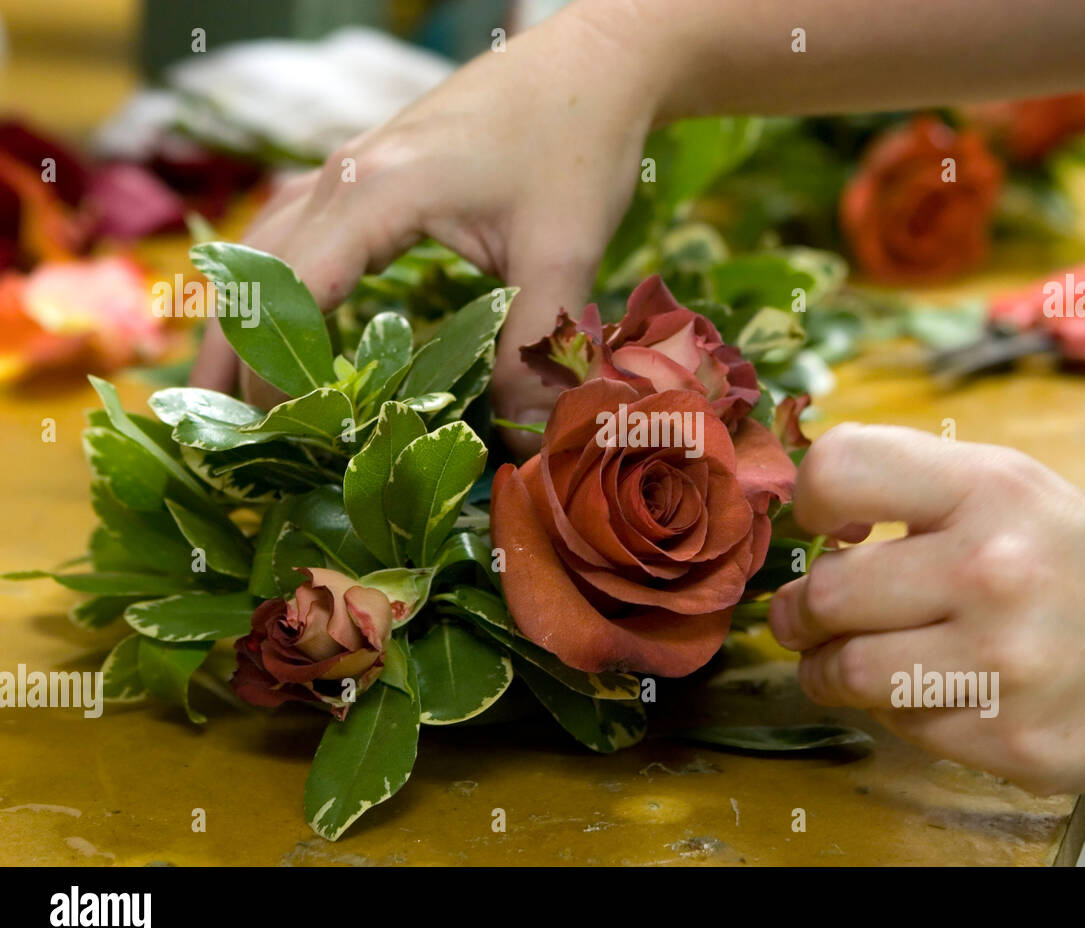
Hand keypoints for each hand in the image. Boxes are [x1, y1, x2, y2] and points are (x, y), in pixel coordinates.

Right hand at [190, 2, 666, 432]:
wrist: (592, 61)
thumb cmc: (577, 143)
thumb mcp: (565, 251)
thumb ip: (535, 347)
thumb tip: (522, 445)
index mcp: (375, 192)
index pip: (290, 296)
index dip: (277, 374)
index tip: (294, 440)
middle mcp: (341, 177)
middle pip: (250, 274)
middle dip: (229, 358)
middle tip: (227, 440)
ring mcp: (346, 168)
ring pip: (260, 251)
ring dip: (241, 322)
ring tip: (229, 397)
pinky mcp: (365, 171)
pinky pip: (292, 234)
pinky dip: (274, 289)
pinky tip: (285, 328)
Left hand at [770, 423, 1084, 836]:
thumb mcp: (1015, 493)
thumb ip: (912, 493)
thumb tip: (801, 516)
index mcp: (991, 487)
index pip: (840, 471)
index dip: (809, 503)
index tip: (823, 529)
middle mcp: (995, 567)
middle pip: (825, 593)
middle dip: (800, 612)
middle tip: (807, 615)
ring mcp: (1003, 659)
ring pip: (844, 670)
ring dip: (827, 669)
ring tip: (841, 660)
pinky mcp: (1005, 737)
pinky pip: (896, 722)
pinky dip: (893, 709)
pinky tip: (928, 690)